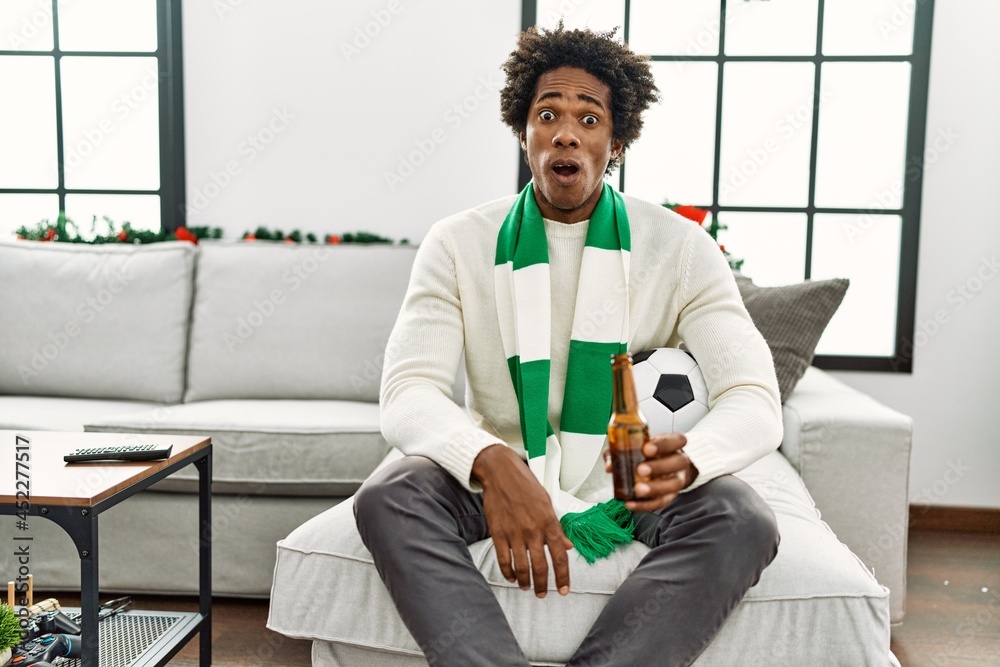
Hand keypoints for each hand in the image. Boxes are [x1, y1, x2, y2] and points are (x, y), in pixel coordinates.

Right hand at [471, 444, 572, 597]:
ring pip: (522, 566)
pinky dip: (507, 572)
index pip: (560, 556)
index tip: (563, 590)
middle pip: (541, 566)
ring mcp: (514, 532)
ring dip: (525, 581)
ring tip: (526, 587)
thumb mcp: (548, 504)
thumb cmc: (527, 486)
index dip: (563, 577)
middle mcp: (533, 530)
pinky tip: (511, 577)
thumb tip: (568, 547)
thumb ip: (557, 528)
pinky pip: (503, 559)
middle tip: (542, 595)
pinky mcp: (498, 532)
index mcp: (549, 522)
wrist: (501, 473)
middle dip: (543, 585)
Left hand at [602, 433, 697, 511]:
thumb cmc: (650, 453)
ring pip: (673, 485)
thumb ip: (621, 450)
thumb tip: (610, 466)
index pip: (676, 441)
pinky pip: (661, 502)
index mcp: (674, 443)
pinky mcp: (671, 496)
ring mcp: (677, 479)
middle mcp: (680, 460)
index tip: (647, 448)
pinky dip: (645, 505)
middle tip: (640, 469)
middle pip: (677, 462)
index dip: (662, 444)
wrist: (666, 467)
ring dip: (655, 488)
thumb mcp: (638, 445)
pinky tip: (631, 503)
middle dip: (658, 467)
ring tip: (637, 489)